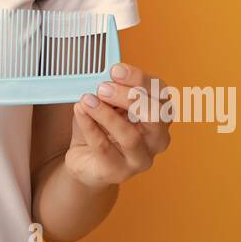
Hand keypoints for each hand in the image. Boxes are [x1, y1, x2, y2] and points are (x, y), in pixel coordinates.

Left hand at [66, 61, 171, 190]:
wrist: (85, 160)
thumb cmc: (101, 126)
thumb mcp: (107, 103)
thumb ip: (109, 91)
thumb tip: (102, 79)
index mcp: (159, 114)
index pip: (161, 93)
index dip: (140, 79)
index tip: (116, 70)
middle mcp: (157, 138)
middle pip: (155, 115)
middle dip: (128, 97)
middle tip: (102, 87)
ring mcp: (140, 158)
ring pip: (130, 136)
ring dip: (106, 114)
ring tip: (87, 100)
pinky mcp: (119, 171)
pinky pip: (104, 147)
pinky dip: (90, 126)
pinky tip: (80, 112)